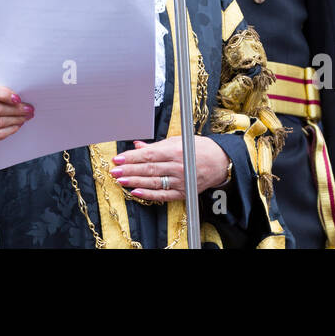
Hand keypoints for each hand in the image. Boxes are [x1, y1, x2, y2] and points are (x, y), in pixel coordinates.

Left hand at [109, 136, 230, 201]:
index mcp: (175, 150)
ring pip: (153, 182)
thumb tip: (138, 145)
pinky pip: (163, 195)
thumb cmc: (198, 148)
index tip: (118, 159)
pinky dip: (149, 194)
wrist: (220, 161)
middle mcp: (177, 166)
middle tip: (114, 171)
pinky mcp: (182, 192)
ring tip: (121, 180)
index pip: (149, 155)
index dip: (132, 157)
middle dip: (129, 170)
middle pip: (148, 169)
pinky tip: (136, 192)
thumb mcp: (177, 141)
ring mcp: (180, 180)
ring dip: (135, 181)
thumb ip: (156, 146)